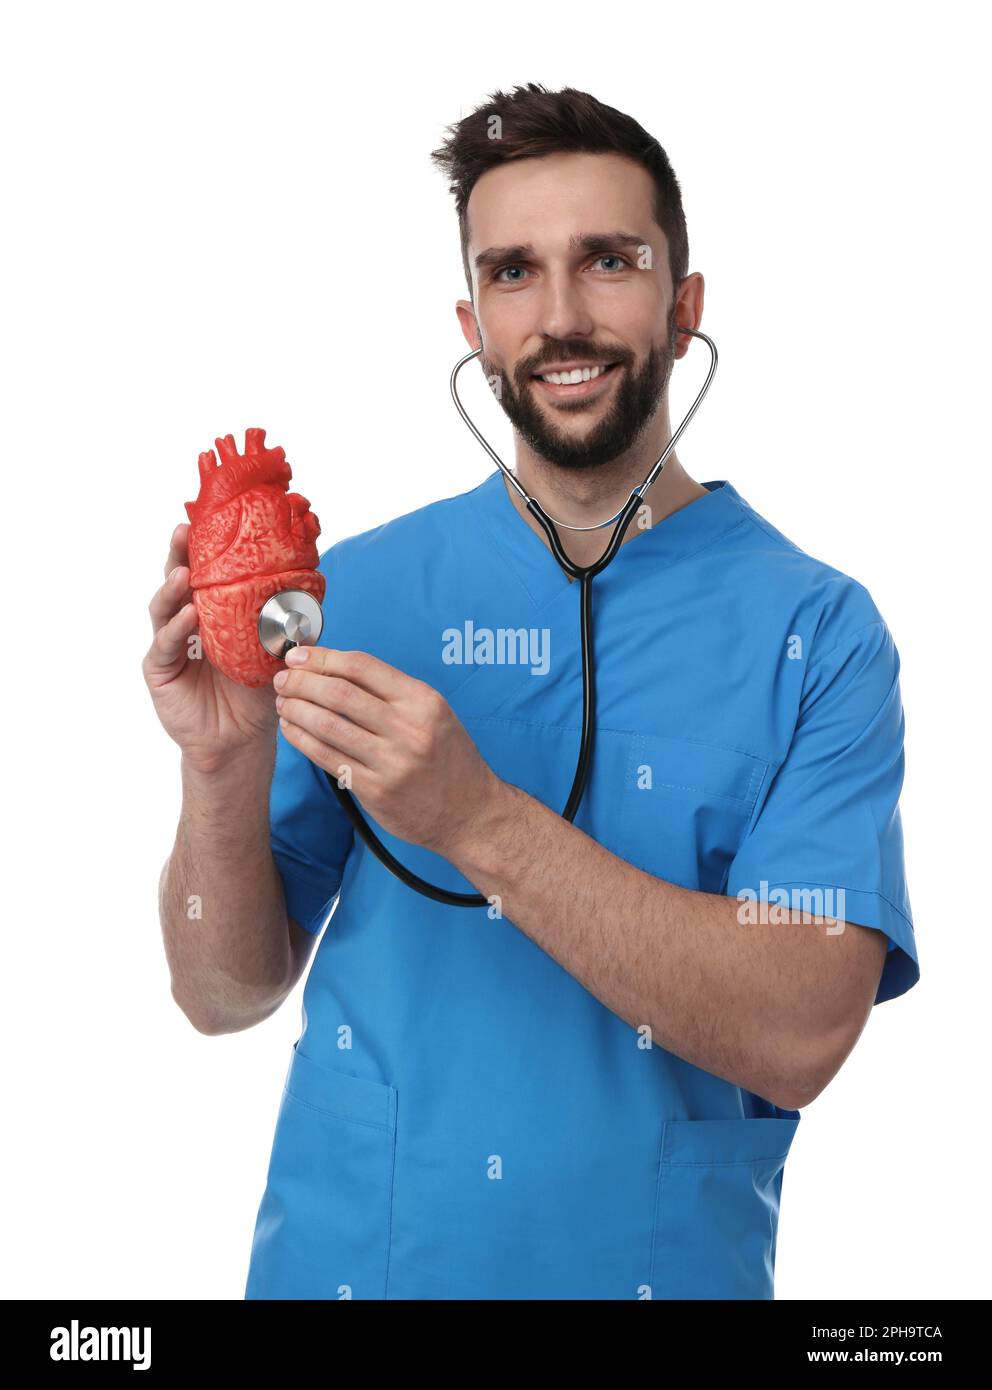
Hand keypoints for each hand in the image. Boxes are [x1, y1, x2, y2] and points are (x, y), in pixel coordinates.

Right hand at [142, 522, 277, 772]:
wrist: (241, 738)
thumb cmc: (257, 691)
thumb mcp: (274, 648)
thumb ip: (282, 618)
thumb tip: (309, 582)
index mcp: (211, 611)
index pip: (204, 572)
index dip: (203, 547)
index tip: (208, 519)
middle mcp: (185, 621)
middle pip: (176, 581)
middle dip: (179, 555)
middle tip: (184, 532)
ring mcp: (169, 644)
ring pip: (164, 608)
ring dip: (173, 587)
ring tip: (184, 571)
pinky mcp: (159, 670)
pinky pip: (165, 645)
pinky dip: (176, 629)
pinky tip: (190, 615)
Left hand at [274, 646, 499, 856]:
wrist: (470, 813)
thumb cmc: (448, 758)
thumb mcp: (433, 713)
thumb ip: (391, 692)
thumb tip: (335, 669)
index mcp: (423, 701)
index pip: (362, 667)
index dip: (322, 657)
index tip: (298, 656)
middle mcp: (409, 729)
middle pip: (340, 693)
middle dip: (302, 681)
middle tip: (282, 679)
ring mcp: (392, 762)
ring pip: (328, 725)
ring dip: (296, 710)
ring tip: (283, 702)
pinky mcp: (375, 791)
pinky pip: (328, 759)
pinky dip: (302, 740)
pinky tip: (291, 730)